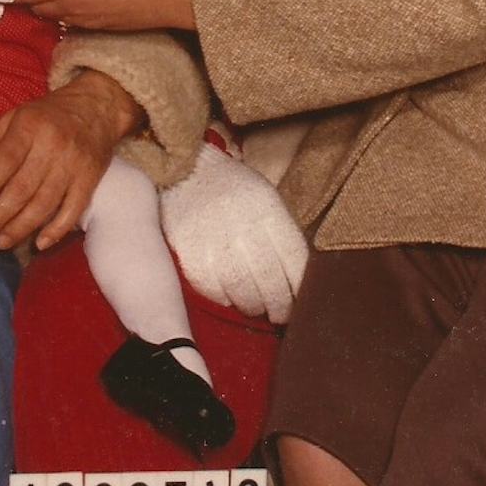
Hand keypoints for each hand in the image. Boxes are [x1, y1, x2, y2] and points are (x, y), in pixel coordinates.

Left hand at [0, 71, 140, 249]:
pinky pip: (73, 209)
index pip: (6, 159)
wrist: (95, 107)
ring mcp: (73, 164)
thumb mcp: (13, 118)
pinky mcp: (90, 179)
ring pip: (44, 203)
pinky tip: (40, 244)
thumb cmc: (47, 116)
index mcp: (30, 126)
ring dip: (21, 228)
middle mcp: (52, 145)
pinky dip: (57, 230)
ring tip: (0, 243)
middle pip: (22, 187)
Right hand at [160, 143, 309, 324]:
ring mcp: (216, 244)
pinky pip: (215, 293)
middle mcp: (244, 227)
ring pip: (244, 294)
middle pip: (272, 283)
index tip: (300, 301)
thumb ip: (281, 232)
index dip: (300, 288)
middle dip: (280, 306)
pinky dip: (225, 300)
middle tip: (280, 314)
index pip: (295, 260)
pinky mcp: (191, 257)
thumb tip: (299, 276)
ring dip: (253, 307)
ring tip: (255, 307)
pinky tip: (229, 296)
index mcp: (268, 210)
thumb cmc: (232, 188)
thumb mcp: (265, 196)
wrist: (185, 171)